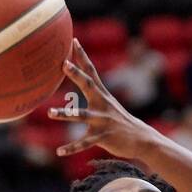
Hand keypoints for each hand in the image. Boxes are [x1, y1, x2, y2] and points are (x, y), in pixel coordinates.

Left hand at [48, 39, 156, 158]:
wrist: (142, 139)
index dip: (82, 56)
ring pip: (81, 116)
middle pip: (88, 85)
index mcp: (102, 95)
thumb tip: (81, 88)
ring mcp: (103, 121)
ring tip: (49, 112)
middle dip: (76, 74)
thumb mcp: (108, 106)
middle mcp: (102, 104)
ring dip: (65, 114)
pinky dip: (72, 147)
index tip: (73, 40)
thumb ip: (95, 96)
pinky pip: (85, 142)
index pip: (91, 71)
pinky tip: (60, 151)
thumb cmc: (120, 122)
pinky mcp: (104, 137)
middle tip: (63, 63)